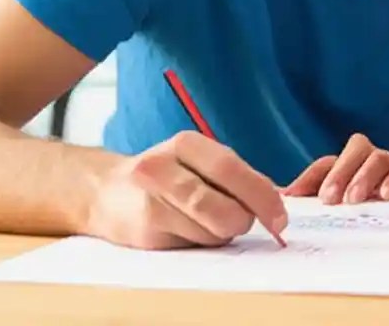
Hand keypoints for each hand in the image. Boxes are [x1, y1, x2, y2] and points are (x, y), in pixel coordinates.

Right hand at [84, 131, 287, 249]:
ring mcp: (150, 202)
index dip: (261, 197)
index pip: (231, 169)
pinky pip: (192, 245)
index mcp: (186, 143)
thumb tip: (278, 202)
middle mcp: (162, 168)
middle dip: (243, 221)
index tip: (280, 218)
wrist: (107, 193)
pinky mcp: (144, 232)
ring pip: (210, 231)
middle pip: (221, 206)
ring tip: (205, 220)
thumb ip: (238, 177)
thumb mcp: (200, 162)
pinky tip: (186, 229)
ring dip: (220, 233)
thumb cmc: (169, 176)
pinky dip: (201, 242)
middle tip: (245, 222)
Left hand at [282, 133, 388, 204]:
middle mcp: (371, 159)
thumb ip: (311, 201)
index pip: (326, 164)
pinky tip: (388, 195)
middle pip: (356, 149)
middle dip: (340, 173)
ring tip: (354, 200)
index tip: (294, 198)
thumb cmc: (371, 206)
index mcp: (349, 165)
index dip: (309, 178)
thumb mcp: (339, 206)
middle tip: (329, 199)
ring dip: (365, 177)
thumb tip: (279, 200)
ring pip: (380, 158)